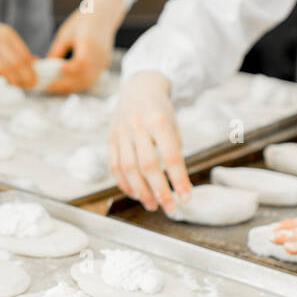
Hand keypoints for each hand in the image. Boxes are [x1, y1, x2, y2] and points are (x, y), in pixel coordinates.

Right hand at [0, 0, 35, 87]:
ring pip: (4, 71)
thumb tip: (33, 61)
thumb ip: (15, 47)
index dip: (31, 70)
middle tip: (30, 85)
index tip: (36, 77)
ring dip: (12, 81)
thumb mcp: (1, 33)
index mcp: (6, 34)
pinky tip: (2, 82)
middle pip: (16, 64)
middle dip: (25, 78)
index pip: (24, 55)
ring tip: (18, 86)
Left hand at [44, 0, 126, 94]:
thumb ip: (57, 50)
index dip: (69, 71)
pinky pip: (91, 79)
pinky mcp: (103, 64)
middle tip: (49, 88)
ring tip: (56, 88)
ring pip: (88, 81)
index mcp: (89, 45)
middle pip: (84, 77)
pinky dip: (79, 83)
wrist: (104, 14)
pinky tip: (67, 83)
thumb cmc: (83, 21)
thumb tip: (46, 67)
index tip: (55, 74)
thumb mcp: (66, 33)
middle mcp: (99, 56)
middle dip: (65, 85)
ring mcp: (103, 62)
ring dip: (72, 87)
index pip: (81, 63)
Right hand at [107, 71, 192, 213]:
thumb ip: (173, 151)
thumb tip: (178, 186)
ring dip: (141, 191)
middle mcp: (138, 126)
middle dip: (159, 190)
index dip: (178, 179)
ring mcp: (121, 132)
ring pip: (128, 169)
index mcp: (159, 120)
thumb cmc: (160, 112)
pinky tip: (135, 194)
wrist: (138, 89)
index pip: (171, 156)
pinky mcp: (110, 138)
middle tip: (169, 208)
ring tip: (153, 205)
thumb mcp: (173, 125)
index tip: (186, 197)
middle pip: (147, 165)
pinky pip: (114, 166)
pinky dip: (124, 184)